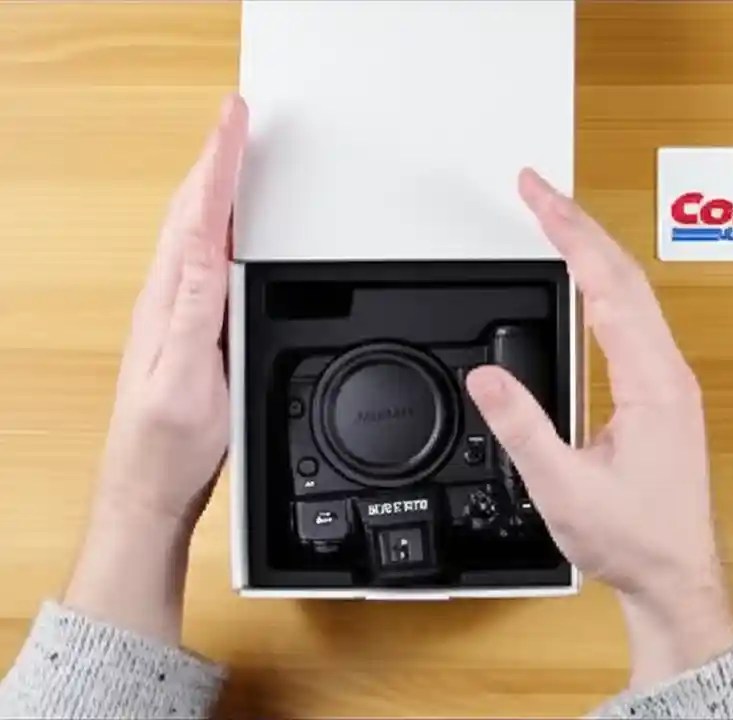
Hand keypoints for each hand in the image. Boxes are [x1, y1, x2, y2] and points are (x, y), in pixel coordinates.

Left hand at [64, 96, 247, 643]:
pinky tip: (227, 224)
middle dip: (216, 157)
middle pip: (192, 211)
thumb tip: (209, 250)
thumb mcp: (188, 380)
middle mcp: (168, 299)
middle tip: (237, 117)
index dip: (218, 163)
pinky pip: (204, 258)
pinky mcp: (190, 328)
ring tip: (233, 150)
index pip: (198, 217)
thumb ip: (198, 313)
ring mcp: (176, 313)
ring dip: (213, 184)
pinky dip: (217, 224)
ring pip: (195, 230)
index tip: (235, 119)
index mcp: (171, 302)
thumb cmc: (172, 445)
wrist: (152, 490)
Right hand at [466, 169, 732, 688]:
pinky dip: (605, 287)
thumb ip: (524, 430)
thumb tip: (486, 378)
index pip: (608, 283)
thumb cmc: (637, 540)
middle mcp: (669, 373)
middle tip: (536, 189)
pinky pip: (635, 320)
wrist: (677, 576)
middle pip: (625, 275)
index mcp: (653, 382)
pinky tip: (587, 284)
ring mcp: (670, 382)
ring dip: (593, 252)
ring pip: (634, 294)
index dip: (569, 231)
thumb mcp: (565, 488)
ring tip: (555, 220)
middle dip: (578, 225)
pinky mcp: (664, 396)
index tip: (537, 194)